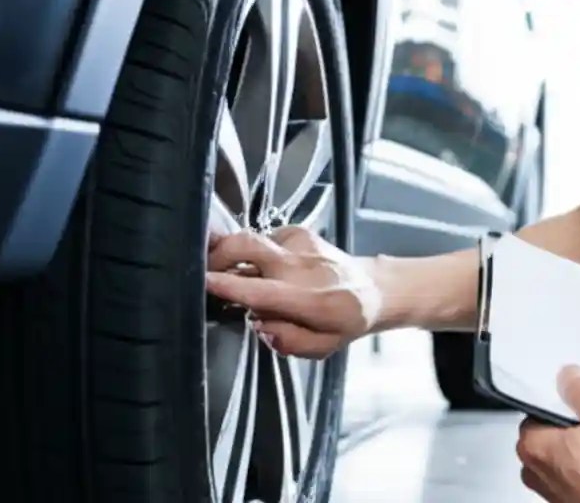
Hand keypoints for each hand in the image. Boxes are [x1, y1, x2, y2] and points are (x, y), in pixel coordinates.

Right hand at [205, 226, 381, 358]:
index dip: (228, 286)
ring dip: (232, 252)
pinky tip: (259, 266)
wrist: (374, 288)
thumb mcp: (323, 347)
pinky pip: (264, 238)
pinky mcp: (299, 232)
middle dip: (219, 254)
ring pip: (252, 238)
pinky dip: (255, 251)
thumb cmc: (346, 320)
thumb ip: (290, 342)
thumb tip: (260, 326)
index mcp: (309, 300)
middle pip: (248, 246)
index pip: (260, 290)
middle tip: (205, 271)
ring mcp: (301, 244)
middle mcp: (302, 267)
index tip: (205, 283)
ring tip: (223, 268)